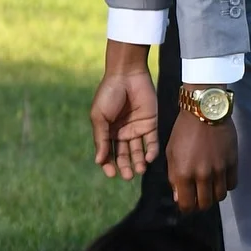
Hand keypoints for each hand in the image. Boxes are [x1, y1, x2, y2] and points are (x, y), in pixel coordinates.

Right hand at [90, 41, 159, 181]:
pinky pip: (151, 142)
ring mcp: (136, 129)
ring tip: (140, 170)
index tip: (111, 173)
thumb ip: (100, 138)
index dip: (108, 164)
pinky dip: (151, 152)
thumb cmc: (109, 94)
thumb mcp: (99, 116)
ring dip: (139, 162)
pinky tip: (149, 158)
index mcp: (106, 130)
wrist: (127, 75)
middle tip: (128, 175)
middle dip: (125, 166)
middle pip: (123, 154)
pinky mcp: (150, 124)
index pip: (107, 152)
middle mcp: (121, 132)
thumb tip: (98, 161)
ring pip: (138, 151)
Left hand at [167, 112, 238, 212]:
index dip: (186, 207)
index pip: (187, 204)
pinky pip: (231, 185)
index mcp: (183, 173)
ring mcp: (219, 171)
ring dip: (213, 196)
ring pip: (219, 197)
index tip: (186, 204)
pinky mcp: (233, 164)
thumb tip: (179, 197)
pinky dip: (225, 185)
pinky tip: (220, 178)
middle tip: (197, 198)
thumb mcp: (171, 152)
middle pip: (205, 204)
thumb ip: (174, 176)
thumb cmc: (183, 131)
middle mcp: (202, 176)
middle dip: (200, 204)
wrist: (204, 112)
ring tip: (208, 188)